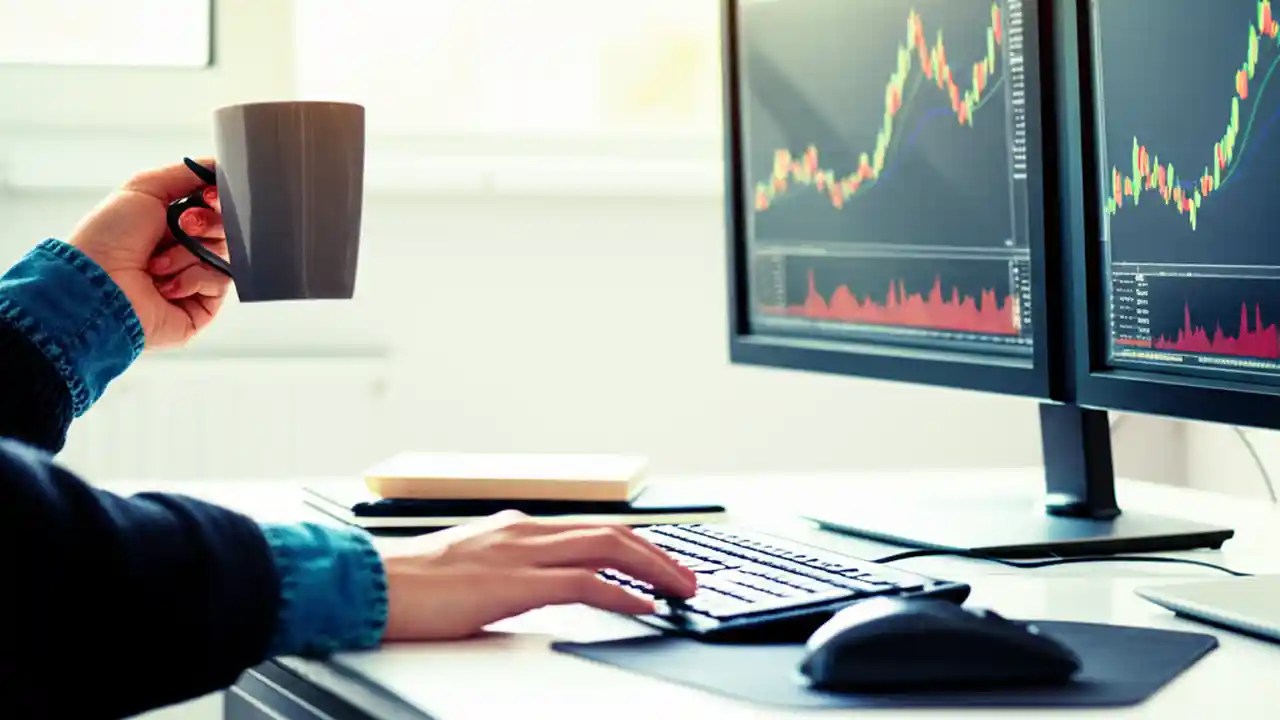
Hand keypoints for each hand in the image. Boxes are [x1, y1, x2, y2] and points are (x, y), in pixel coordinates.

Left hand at [67, 159, 228, 348]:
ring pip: (223, 256)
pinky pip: (219, 283)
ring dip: (190, 255)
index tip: (208, 196)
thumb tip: (219, 167)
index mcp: (170, 224)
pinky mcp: (200, 308)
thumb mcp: (144, 188)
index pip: (214, 207)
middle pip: (224, 230)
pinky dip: (194, 279)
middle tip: (184, 227)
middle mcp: (182, 252)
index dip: (216, 200)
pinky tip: (166, 286)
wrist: (98, 284)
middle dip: (206, 224)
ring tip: (158, 265)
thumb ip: (184, 173)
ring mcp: (192, 281)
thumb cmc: (109, 237)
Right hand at [377, 511, 698, 640]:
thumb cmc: (407, 585)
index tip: (657, 561)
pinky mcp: (513, 583)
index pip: (589, 529)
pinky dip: (620, 592)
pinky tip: (642, 605)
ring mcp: (520, 554)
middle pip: (609, 532)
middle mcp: (523, 531)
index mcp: (513, 528)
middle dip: (655, 553)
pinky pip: (582, 582)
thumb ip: (505, 571)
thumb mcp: (467, 569)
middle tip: (685, 576)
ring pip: (606, 548)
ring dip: (651, 568)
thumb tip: (534, 588)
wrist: (367, 585)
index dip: (631, 544)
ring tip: (679, 589)